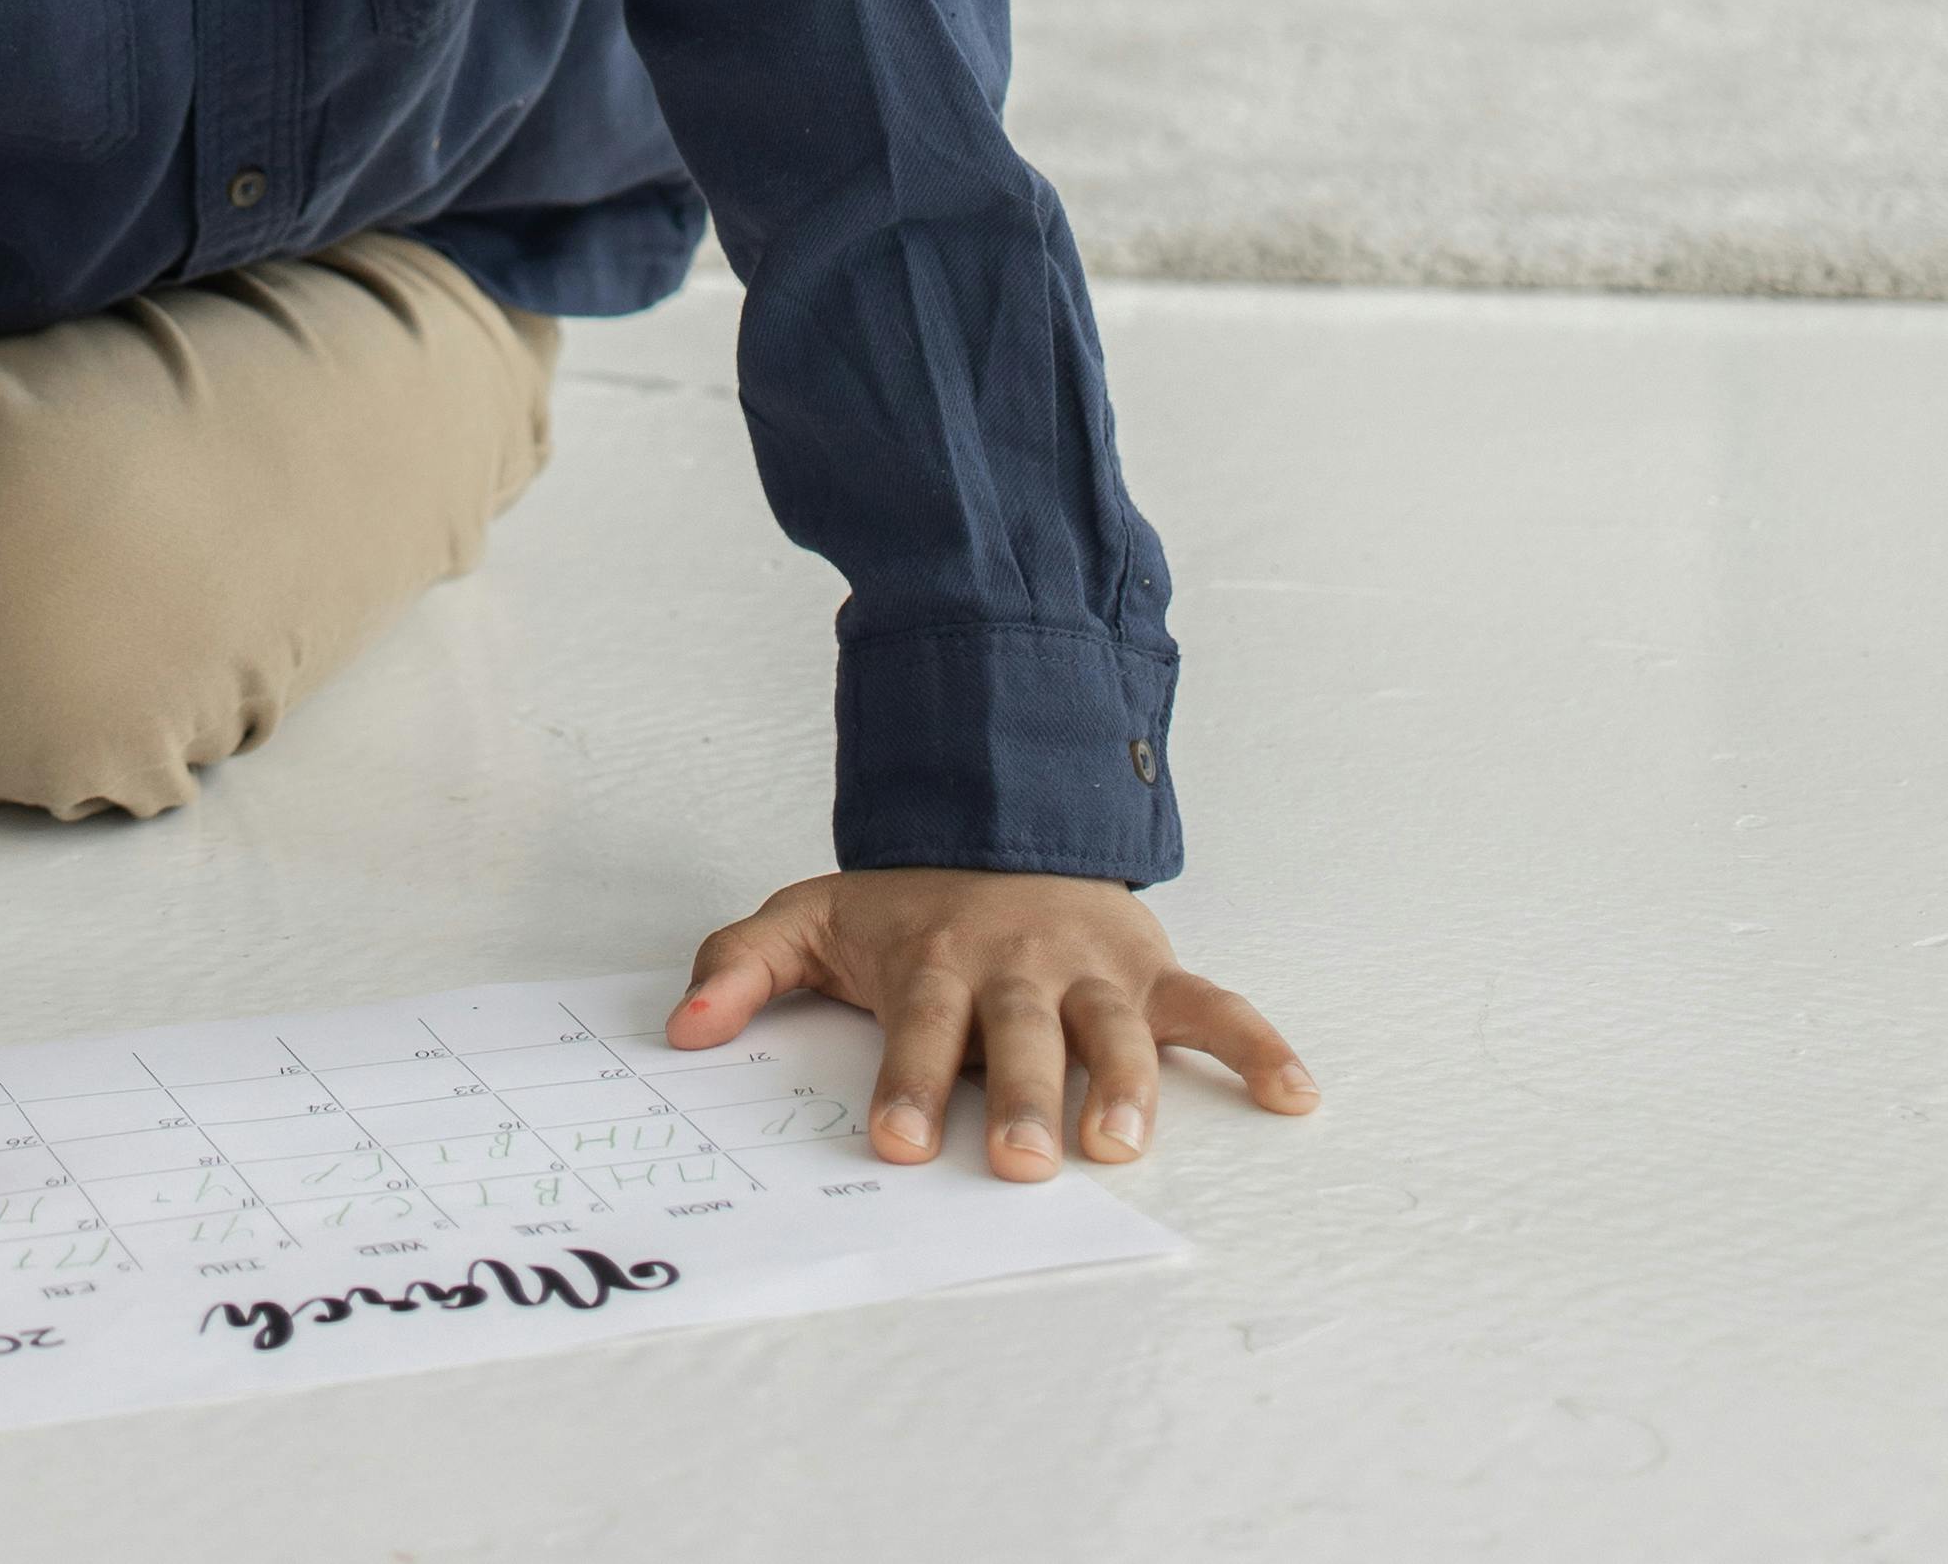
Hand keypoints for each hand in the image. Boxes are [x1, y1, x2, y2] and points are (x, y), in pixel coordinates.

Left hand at [669, 868, 1314, 1181]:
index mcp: (936, 958)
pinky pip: (1212, 1005)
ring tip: (1122, 1143)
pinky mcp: (1148, 965)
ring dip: (1124, 1084)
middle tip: (1017, 1161)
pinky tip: (1294, 1094)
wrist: (994, 813)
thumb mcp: (811, 917)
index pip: (918, 1030)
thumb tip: (680, 1028)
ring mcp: (1090, 967)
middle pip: (1020, 1038)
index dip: (906, 1086)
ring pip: (1113, 1029)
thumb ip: (742, 967)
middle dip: (1019, 1098)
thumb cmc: (906, 900)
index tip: (894, 1144)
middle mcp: (1018, 965)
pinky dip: (1257, 1046)